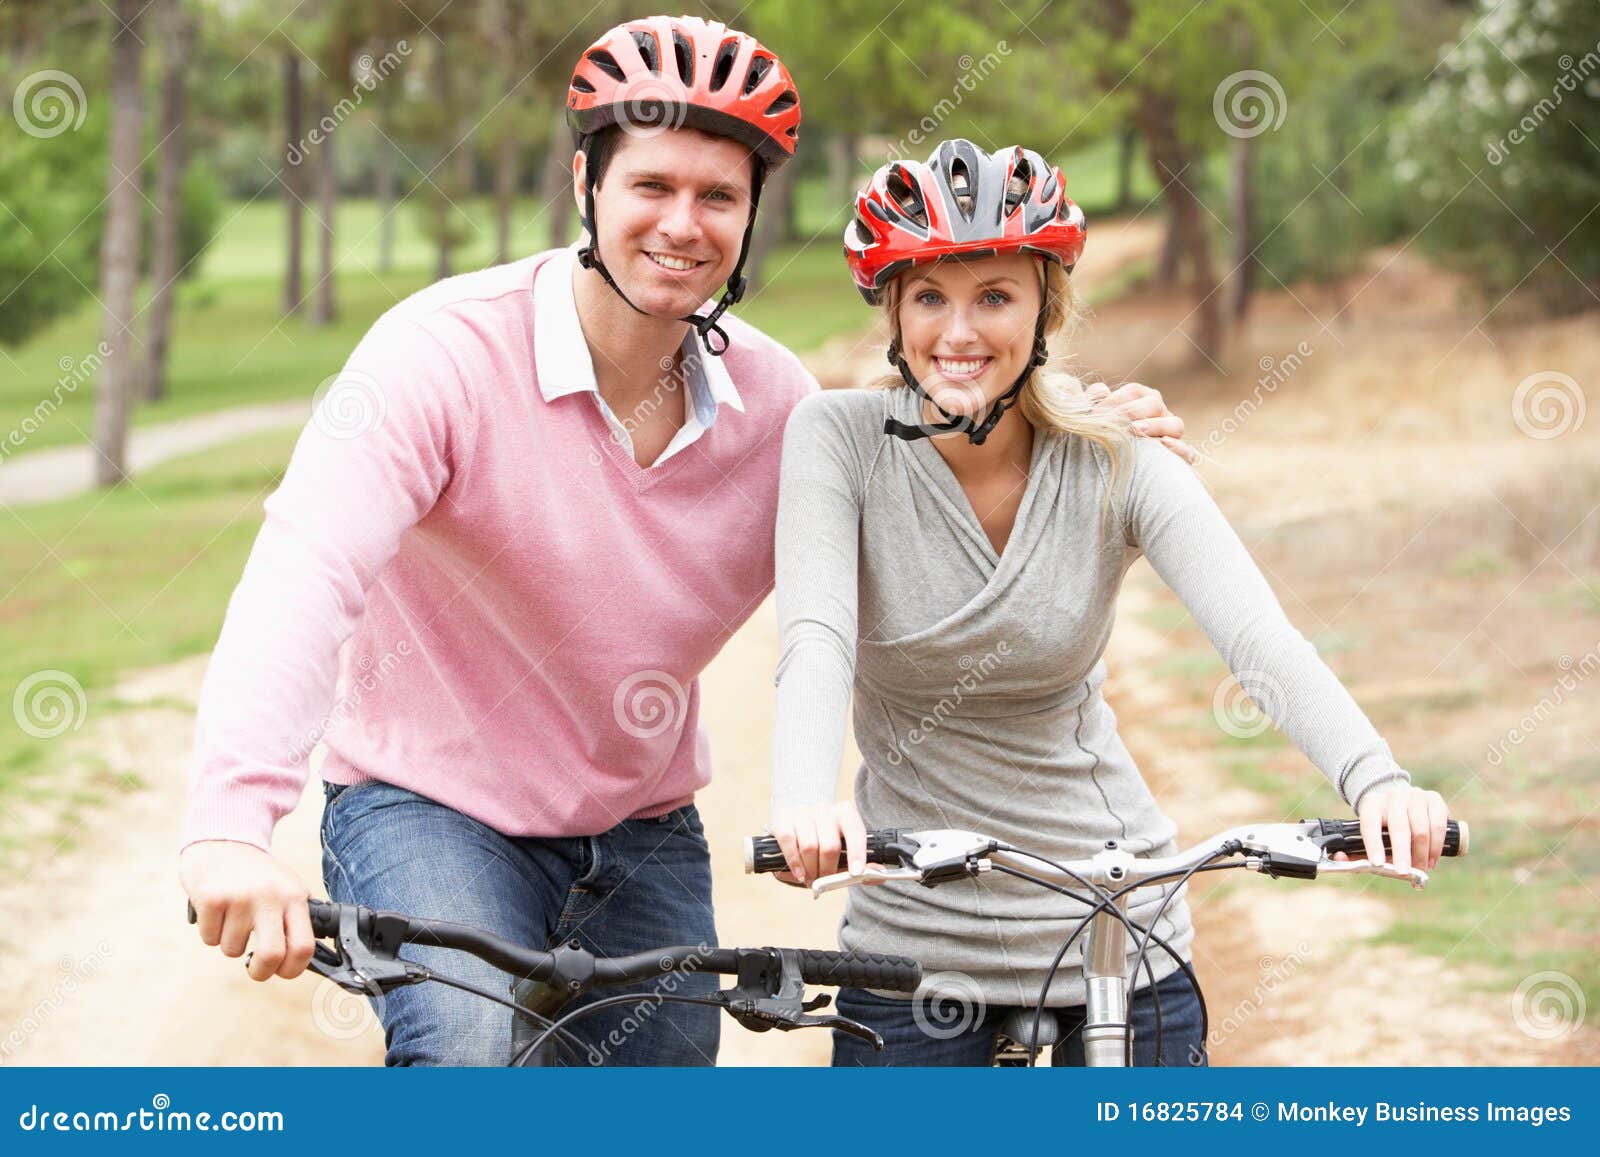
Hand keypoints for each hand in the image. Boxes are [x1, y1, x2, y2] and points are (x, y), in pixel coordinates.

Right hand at [179, 840, 315, 981]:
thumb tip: (299, 959)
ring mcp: (240, 897)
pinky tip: (217, 910)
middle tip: (254, 968)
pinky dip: (211, 932)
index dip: (294, 969)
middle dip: (261, 972)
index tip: (283, 971)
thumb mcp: (286, 888)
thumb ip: (294, 918)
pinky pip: (210, 938)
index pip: (304, 946)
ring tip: (233, 916)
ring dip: (230, 942)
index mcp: (294, 896)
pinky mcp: (212, 899)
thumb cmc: (256, 874)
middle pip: (271, 955)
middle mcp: (270, 896)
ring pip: (233, 950)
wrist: (223, 841)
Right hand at [767, 800, 872, 887]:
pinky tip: (799, 873)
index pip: (855, 832)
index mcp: (845, 813)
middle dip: (827, 870)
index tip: (856, 873)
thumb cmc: (823, 838)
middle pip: (830, 845)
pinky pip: (789, 842)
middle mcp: (824, 809)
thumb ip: (861, 863)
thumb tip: (877, 874)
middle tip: (823, 881)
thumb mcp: (843, 848)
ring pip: (809, 846)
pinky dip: (794, 863)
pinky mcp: (783, 818)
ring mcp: (803, 812)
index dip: (857, 853)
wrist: (796, 820)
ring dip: (810, 870)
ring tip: (810, 879)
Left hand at [1086, 380, 1197, 464]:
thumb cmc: (1104, 444)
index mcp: (1141, 402)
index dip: (1115, 399)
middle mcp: (1160, 416)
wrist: (1113, 479)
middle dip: (1132, 410)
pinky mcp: (1179, 460)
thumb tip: (1100, 391)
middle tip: (1110, 421)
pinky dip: (1179, 448)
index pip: (1134, 391)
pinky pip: (1187, 452)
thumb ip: (1094, 402)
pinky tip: (1164, 444)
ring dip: (1156, 425)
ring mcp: (1172, 436)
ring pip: (1175, 425)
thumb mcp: (1096, 423)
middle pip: (1154, 404)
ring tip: (1135, 430)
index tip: (1095, 413)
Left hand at [1339, 782, 1451, 872]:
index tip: (1377, 863)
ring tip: (1421, 870)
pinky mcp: (1434, 799)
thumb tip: (1339, 857)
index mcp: (1372, 804)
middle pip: (1399, 827)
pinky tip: (1432, 860)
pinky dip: (1436, 846)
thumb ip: (1356, 850)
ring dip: (1422, 854)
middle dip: (1402, 853)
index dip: (1373, 845)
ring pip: (1421, 829)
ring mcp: (1415, 796)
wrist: (1402, 802)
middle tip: (1404, 873)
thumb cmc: (1384, 825)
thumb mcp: (1369, 834)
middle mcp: (1393, 797)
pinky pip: (1439, 824)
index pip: (1370, 824)